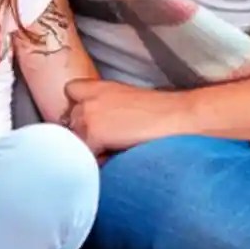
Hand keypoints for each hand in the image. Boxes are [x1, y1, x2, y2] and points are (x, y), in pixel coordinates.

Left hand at [62, 79, 193, 154]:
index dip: (78, 108)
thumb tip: (101, 133)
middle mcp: (87, 99)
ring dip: (89, 149)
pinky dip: (98, 161)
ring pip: (76, 140)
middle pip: (70, 123)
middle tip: (105, 145)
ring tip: (113, 154)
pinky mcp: (94, 133)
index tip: (90, 121)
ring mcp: (87, 116)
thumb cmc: (163, 112)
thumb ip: (107, 110)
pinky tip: (116, 159)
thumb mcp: (129, 102)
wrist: (179, 117)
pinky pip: (86, 155)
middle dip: (83, 134)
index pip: (71, 92)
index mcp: (98, 87)